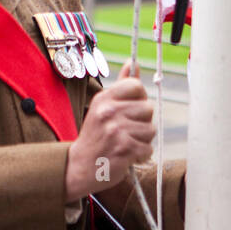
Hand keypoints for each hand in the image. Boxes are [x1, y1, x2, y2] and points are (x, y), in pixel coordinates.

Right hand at [65, 61, 153, 201]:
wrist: (79, 167)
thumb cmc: (96, 135)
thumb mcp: (103, 107)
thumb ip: (121, 85)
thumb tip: (134, 62)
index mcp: (104, 98)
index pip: (136, 86)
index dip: (139, 98)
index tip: (130, 110)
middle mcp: (109, 111)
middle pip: (148, 108)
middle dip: (142, 122)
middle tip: (126, 131)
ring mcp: (116, 130)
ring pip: (151, 130)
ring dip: (142, 140)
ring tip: (124, 143)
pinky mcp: (124, 149)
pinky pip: (148, 148)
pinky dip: (140, 155)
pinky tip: (126, 155)